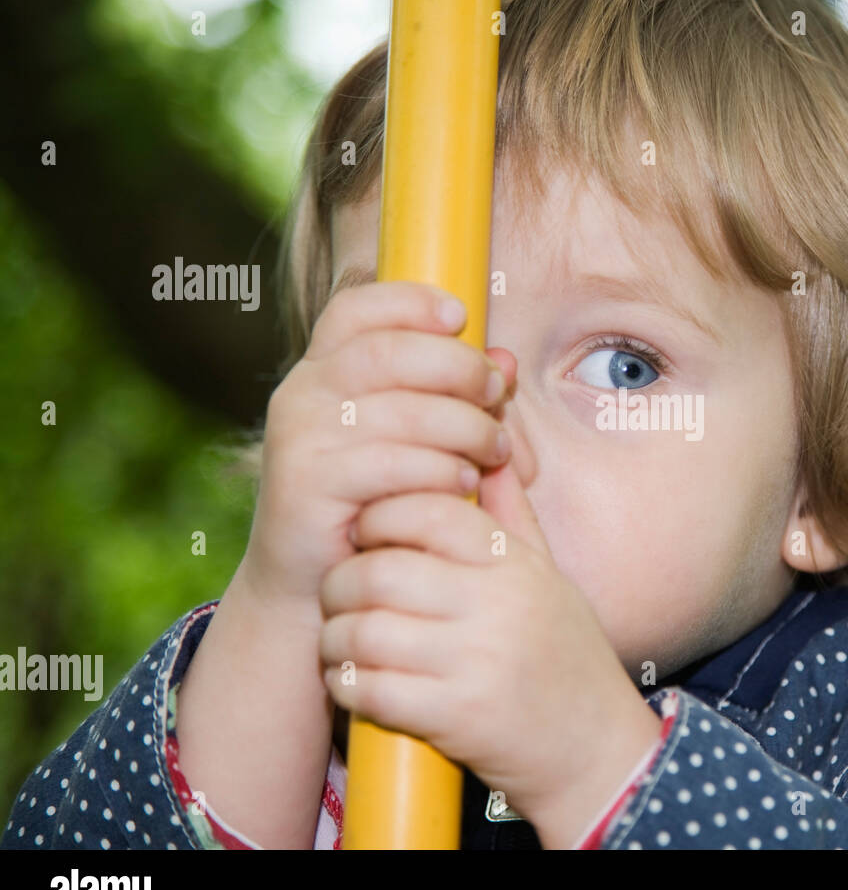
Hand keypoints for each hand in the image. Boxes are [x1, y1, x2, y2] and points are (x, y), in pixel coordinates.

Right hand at [239, 281, 510, 619]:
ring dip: (465, 427)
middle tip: (497, 392)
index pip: (355, 308)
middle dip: (459, 367)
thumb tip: (507, 361)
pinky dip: (442, 471)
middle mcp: (303, 394)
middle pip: (388, 350)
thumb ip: (460, 399)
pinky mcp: (305, 484)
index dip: (409, 301)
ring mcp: (300, 437)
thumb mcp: (424, 443)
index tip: (461, 315)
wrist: (316, 588)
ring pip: (403, 411)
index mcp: (324, 370)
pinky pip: (393, 464)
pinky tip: (466, 484)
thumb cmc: (382, 505)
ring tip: (494, 451)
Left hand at [317, 450, 664, 848]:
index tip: (365, 537)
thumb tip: (487, 456)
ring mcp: (475, 662)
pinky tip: (352, 683)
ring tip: (340, 642)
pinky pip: (369, 690)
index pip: (426, 512)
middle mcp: (496, 606)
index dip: (379, 518)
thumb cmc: (568, 658)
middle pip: (379, 572)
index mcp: (514, 565)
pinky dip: (345, 686)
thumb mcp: (550, 578)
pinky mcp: (454, 717)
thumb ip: (513, 517)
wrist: (597, 750)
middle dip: (339, 584)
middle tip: (338, 594)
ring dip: (335, 639)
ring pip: (363, 632)